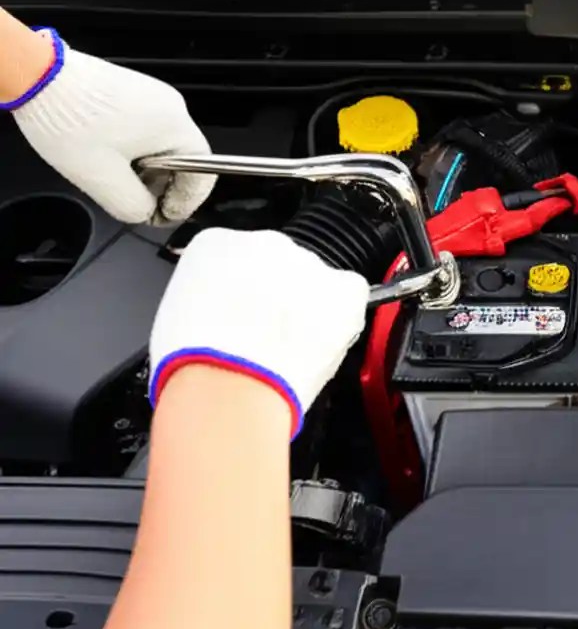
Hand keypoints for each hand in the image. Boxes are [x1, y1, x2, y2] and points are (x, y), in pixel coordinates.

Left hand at [8, 29, 214, 224]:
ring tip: (112, 176)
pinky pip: (145, 130)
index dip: (185, 203)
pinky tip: (105, 155)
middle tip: (136, 202)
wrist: (36, 75)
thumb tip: (145, 211)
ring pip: (161, 146)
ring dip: (143, 169)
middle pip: (182, 160)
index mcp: (176, 126)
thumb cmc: (68, 119)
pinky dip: (131, 149)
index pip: (202, 174)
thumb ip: (135, 206)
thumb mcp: (103, 179)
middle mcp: (171, 107)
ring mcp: (153, 96)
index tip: (164, 216)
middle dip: (160, 186)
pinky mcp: (134, 93)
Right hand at [148, 228, 369, 439]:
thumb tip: (220, 311)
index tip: (240, 315)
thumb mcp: (176, 316)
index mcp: (215, 243)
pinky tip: (322, 341)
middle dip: (275, 299)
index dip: (240, 294)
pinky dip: (343, 316)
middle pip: (278, 266)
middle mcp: (264, 242)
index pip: (235, 258)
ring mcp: (307, 263)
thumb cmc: (192, 364)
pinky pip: (350, 293)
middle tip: (266, 337)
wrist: (227, 387)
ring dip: (308, 309)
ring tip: (290, 349)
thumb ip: (207, 299)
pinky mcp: (342, 289)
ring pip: (315, 282)